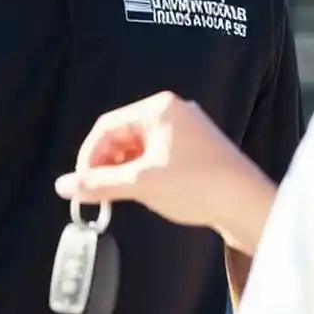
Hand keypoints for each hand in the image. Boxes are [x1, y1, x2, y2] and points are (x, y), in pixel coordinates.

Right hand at [54, 92, 273, 246]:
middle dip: (106, 163)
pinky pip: (159, 154)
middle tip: (97, 191)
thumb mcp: (141, 184)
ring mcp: (188, 129)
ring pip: (140, 146)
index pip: (107, 125)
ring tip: (119, 195)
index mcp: (159, 107)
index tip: (81, 183)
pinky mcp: (198, 148)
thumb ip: (98, 183)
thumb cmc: (198, 185)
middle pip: (123, 134)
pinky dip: (144, 171)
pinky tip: (144, 192)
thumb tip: (63, 186)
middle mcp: (174, 111)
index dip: (88, 155)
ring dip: (124, 169)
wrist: (249, 205)